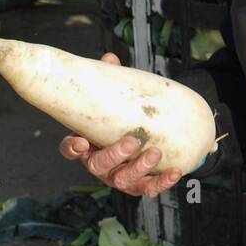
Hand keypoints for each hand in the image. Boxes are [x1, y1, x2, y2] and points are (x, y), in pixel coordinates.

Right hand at [58, 52, 184, 197]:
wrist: (145, 136)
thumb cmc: (120, 116)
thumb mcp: (114, 99)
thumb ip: (111, 81)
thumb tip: (110, 58)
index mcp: (87, 144)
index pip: (70, 149)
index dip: (72, 148)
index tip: (80, 141)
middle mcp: (99, 164)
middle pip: (99, 165)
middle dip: (115, 154)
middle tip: (131, 141)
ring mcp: (118, 177)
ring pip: (124, 179)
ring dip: (140, 167)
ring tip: (155, 153)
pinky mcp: (139, 184)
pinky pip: (149, 187)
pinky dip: (162, 181)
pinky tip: (175, 172)